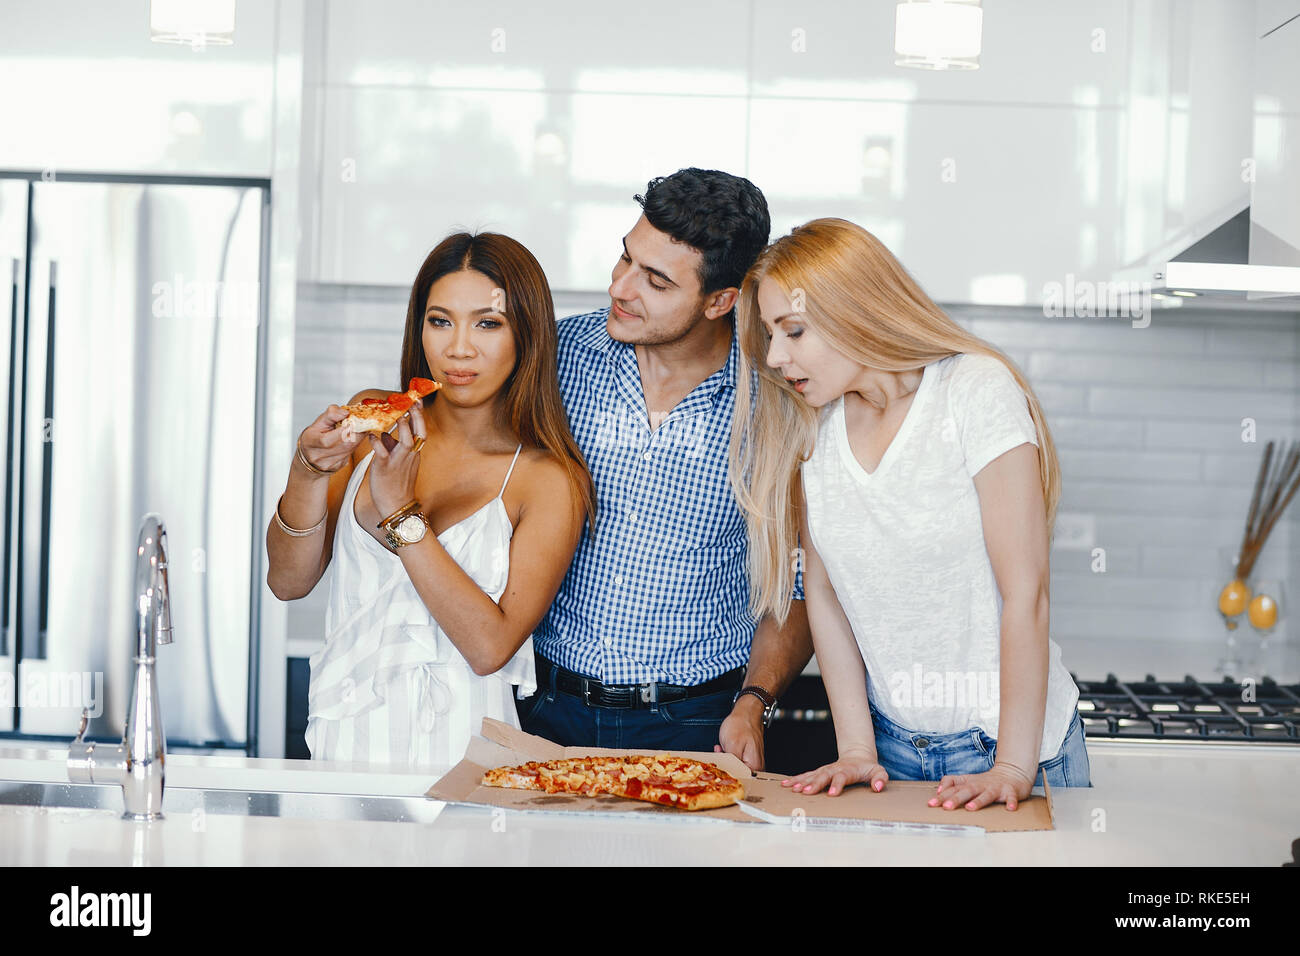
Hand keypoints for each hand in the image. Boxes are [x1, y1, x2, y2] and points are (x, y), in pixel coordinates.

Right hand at [298, 404, 363, 474]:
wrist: (310, 455)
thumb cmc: (314, 436)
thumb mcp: (318, 422)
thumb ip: (331, 414)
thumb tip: (345, 413)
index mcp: (311, 442)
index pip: (327, 441)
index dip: (342, 432)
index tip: (352, 422)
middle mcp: (319, 455)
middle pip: (343, 445)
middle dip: (356, 432)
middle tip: (362, 423)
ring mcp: (329, 463)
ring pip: (350, 450)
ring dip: (358, 438)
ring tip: (359, 428)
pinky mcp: (338, 466)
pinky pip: (350, 454)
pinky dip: (355, 445)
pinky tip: (353, 438)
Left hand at [366, 401, 426, 517]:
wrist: (396, 506)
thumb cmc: (396, 484)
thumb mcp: (399, 463)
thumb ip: (392, 446)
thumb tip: (384, 434)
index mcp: (414, 453)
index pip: (420, 430)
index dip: (419, 415)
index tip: (417, 401)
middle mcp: (409, 455)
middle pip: (418, 432)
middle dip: (416, 416)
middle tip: (411, 401)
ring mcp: (398, 462)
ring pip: (406, 441)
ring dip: (402, 427)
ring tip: (397, 414)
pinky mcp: (385, 468)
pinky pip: (382, 452)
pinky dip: (377, 442)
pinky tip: (370, 435)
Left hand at [714, 696, 763, 770]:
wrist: (747, 711)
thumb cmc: (741, 725)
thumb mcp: (732, 746)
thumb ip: (732, 763)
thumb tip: (730, 774)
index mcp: (754, 766)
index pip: (739, 779)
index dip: (726, 773)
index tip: (718, 767)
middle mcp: (756, 766)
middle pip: (737, 774)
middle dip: (725, 766)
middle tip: (718, 756)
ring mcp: (753, 760)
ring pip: (735, 766)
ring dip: (726, 759)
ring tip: (720, 749)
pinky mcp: (748, 755)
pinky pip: (737, 759)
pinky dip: (728, 754)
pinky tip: (723, 747)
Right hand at [780, 749, 888, 796]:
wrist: (857, 756)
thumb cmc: (867, 768)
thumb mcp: (878, 771)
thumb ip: (880, 778)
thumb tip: (879, 787)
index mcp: (848, 770)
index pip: (842, 776)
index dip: (837, 784)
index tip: (832, 793)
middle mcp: (834, 769)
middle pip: (823, 775)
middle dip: (815, 784)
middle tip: (806, 792)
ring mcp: (825, 770)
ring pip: (812, 775)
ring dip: (802, 782)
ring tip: (792, 789)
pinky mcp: (819, 772)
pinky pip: (806, 775)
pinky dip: (796, 779)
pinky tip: (786, 784)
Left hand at [928, 761, 1033, 811]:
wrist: (1012, 773)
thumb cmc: (986, 781)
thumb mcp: (967, 780)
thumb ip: (952, 783)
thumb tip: (938, 791)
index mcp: (969, 783)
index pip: (953, 788)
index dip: (942, 795)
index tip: (932, 803)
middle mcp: (981, 784)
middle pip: (967, 791)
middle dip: (956, 798)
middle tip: (946, 806)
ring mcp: (996, 788)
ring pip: (986, 794)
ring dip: (979, 801)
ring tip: (970, 807)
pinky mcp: (1010, 791)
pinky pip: (1011, 797)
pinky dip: (1011, 802)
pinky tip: (1010, 808)